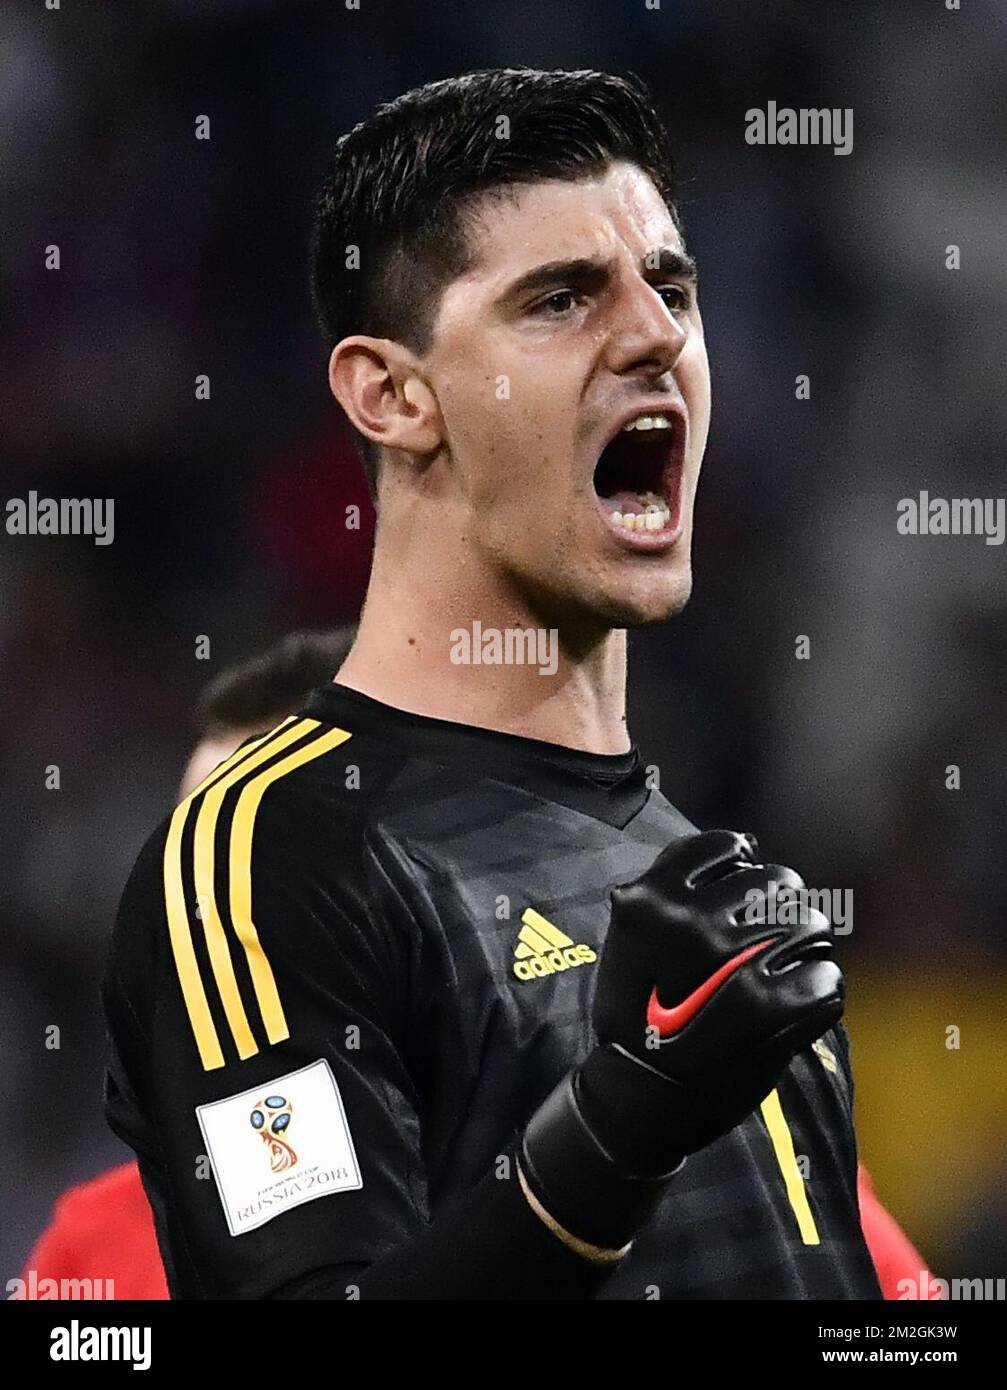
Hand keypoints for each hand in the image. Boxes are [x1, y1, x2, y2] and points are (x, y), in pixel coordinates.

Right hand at [579, 828, 844, 1173]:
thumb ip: (675, 895)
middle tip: (774, 939)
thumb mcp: (631, 939)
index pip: (726, 847)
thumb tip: (747, 851)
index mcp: (651, 900)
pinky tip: (800, 1001)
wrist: (639, 1100)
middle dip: (784, 907)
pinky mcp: (773, 1012)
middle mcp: (692, 923)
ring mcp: (733, 966)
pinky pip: (826, 976)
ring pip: (810, 923)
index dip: (743, 866)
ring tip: (791, 967)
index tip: (742, 895)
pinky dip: (821, 989)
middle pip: (777, 881)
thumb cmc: (637, 1017)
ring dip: (809, 944)